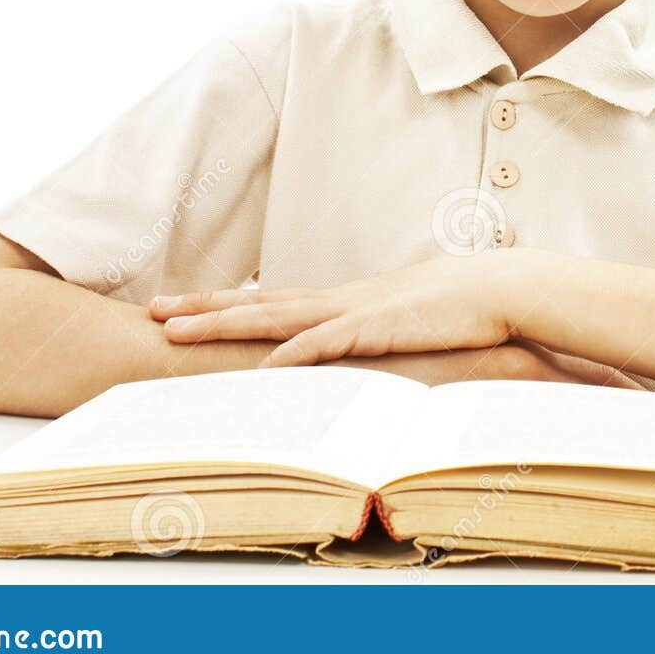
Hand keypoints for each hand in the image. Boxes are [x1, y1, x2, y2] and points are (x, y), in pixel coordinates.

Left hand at [149, 252, 517, 367]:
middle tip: (153, 311)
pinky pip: (325, 342)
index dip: (228, 303)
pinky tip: (260, 365)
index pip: (274, 299)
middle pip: (258, 302)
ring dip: (223, 324)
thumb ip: (377, 336)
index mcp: (345, 300)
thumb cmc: (460, 309)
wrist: (501, 289)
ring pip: (275, 316)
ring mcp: (354, 310)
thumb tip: (359, 354)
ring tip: (175, 331)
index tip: (186, 306)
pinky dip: (291, 353)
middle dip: (203, 308)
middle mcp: (339, 299)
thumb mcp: (407, 324)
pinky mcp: (378, 326)